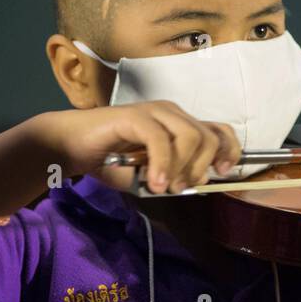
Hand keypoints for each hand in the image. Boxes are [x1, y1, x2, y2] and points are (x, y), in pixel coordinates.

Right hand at [37, 101, 241, 193]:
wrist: (72, 148)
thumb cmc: (111, 161)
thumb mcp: (151, 175)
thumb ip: (176, 176)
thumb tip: (199, 181)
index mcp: (179, 125)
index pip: (219, 130)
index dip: (229, 150)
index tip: (221, 173)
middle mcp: (171, 114)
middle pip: (208, 136)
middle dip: (199, 168)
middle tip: (178, 189)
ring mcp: (154, 112)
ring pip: (189, 136)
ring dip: (182, 167)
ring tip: (163, 187)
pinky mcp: (134, 116)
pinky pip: (160, 139)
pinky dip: (161, 164)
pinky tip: (153, 182)